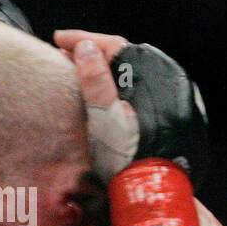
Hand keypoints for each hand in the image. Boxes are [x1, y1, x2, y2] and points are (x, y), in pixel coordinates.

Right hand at [56, 30, 209, 186]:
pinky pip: (137, 90)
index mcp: (149, 78)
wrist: (154, 187)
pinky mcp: (166, 114)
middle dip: (92, 51)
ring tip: (79, 69)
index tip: (59, 38)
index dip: (84, 39)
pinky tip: (102, 91)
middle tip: (65, 52)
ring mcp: (167, 99)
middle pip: (123, 57)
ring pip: (130, 73)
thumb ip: (96, 80)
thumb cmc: (129, 156)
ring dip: (104, 69)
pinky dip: (117, 85)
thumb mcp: (106, 116)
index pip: (114, 45)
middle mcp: (163, 84)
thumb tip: (86, 47)